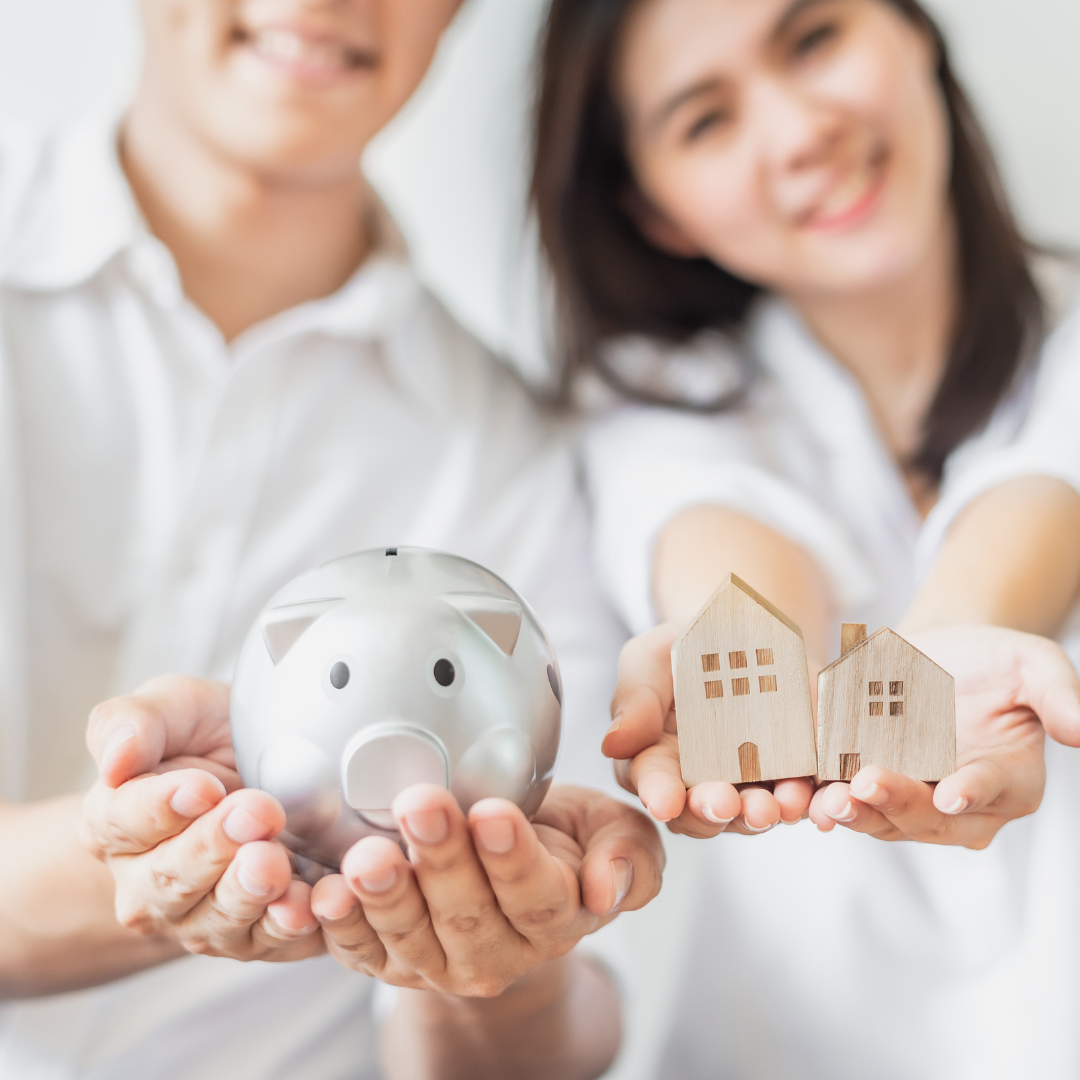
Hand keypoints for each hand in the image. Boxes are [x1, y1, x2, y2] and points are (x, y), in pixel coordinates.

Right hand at [81, 675, 322, 959]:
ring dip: (249, 892)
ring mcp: (199, 917)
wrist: (271, 766)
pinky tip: (308, 905)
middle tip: (256, 814)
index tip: (202, 787)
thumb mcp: (175, 706)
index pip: (123, 822)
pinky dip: (289, 926)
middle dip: (215, 845)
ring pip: (216, 919)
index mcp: (114, 822)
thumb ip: (134, 723)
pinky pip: (268, 943)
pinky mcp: (253, 937)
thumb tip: (115, 757)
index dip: (162, 806)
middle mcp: (147, 883)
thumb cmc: (210, 736)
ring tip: (276, 863)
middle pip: (170, 877)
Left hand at [311, 783, 663, 996]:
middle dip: (442, 860)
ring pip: (412, 936)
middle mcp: (497, 952)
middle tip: (422, 806)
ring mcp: (440, 962)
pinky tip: (325, 895)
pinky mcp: (391, 961)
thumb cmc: (562, 839)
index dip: (512, 859)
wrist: (510, 871)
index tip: (492, 813)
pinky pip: (362, 952)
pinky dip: (342, 926)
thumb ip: (629, 855)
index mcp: (556, 918)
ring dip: (387, 896)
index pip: (537, 897)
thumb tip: (607, 888)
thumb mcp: (613, 833)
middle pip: (468, 914)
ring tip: (368, 857)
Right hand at [603, 625, 814, 835]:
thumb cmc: (687, 648)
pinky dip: (804, 802)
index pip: (652, 781)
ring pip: (749, 815)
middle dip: (711, 811)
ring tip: (771, 806)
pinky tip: (807, 796)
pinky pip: (800, 798)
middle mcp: (699, 782)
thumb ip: (634, 697)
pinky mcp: (793, 776)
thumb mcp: (651, 657)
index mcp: (656, 757)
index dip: (657, 793)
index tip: (664, 801)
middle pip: (700, 811)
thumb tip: (613, 743)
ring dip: (759, 815)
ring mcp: (748, 785)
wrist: (752, 635)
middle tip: (722, 803)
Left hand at [808, 625, 1079, 847]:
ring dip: (857, 812)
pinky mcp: (869, 789)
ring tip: (833, 799)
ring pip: (884, 819)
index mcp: (1010, 781)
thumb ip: (1058, 696)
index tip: (952, 794)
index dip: (973, 793)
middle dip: (899, 803)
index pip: (992, 792)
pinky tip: (808, 796)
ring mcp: (913, 800)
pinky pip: (848, 803)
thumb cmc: (995, 659)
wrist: (937, 652)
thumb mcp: (1034, 663)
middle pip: (931, 816)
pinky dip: (827, 802)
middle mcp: (962, 806)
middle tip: (868, 783)